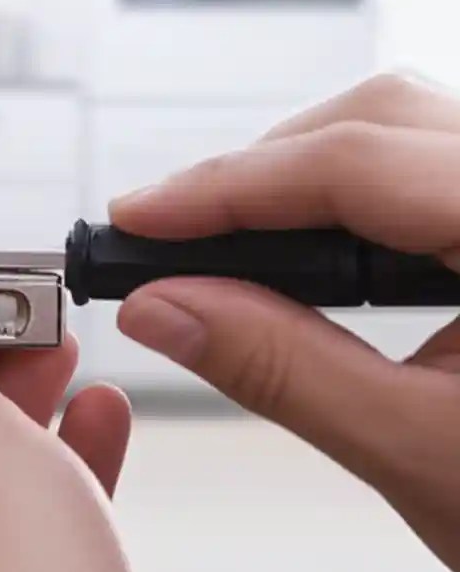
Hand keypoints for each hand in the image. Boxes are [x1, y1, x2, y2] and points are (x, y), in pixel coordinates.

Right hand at [109, 73, 459, 571]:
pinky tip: (316, 246)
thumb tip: (164, 305)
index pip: (358, 163)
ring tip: (233, 247)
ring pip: (406, 128)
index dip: (228, 186)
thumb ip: (279, 368)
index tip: (141, 219)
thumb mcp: (420, 452)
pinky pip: (433, 161)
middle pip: (381, 119)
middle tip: (171, 237)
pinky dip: (356, 192)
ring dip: (304, 176)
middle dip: (260, 172)